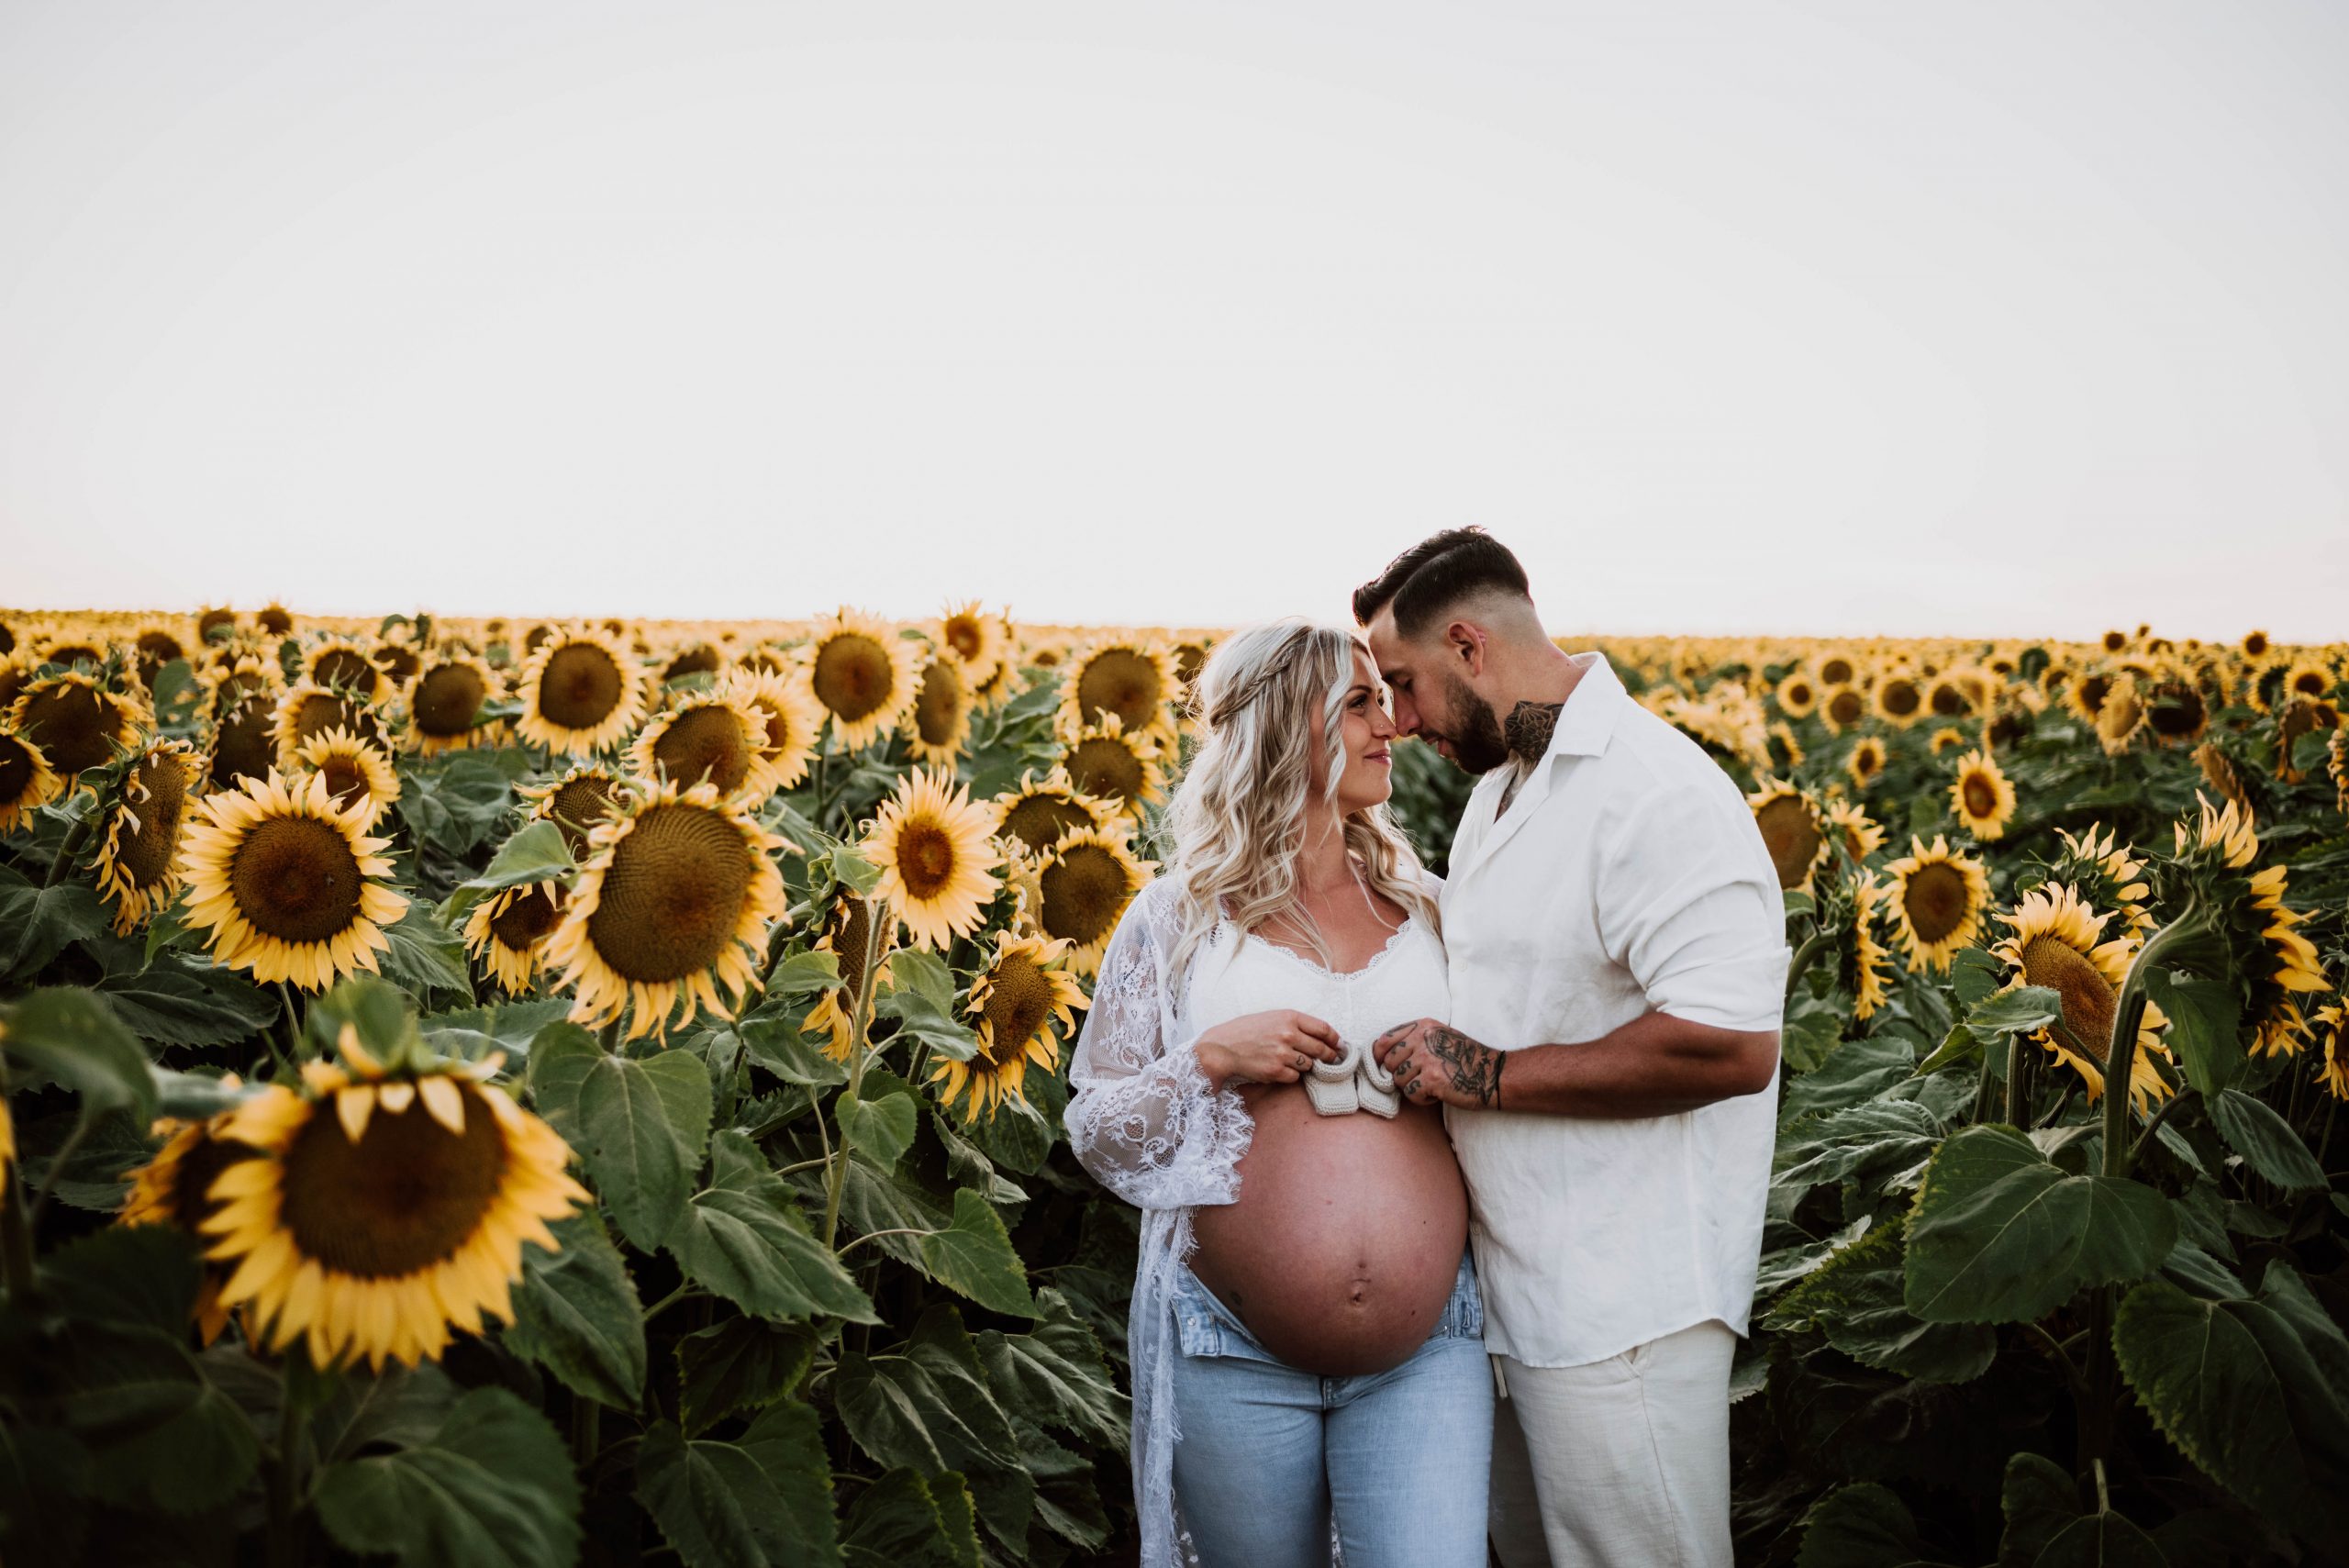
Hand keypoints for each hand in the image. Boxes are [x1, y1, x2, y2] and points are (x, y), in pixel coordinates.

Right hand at [1195, 1011, 1342, 1087]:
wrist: (1222, 1047)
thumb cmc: (1247, 1031)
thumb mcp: (1273, 1017)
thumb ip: (1296, 1025)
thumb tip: (1323, 1037)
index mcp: (1289, 1017)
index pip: (1324, 1029)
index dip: (1336, 1040)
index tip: (1340, 1045)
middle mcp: (1288, 1034)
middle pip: (1322, 1049)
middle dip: (1330, 1057)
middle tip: (1332, 1060)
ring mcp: (1282, 1054)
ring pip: (1310, 1065)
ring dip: (1306, 1066)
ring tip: (1293, 1061)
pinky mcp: (1275, 1071)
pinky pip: (1295, 1077)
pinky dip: (1291, 1075)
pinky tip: (1279, 1068)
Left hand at [1375, 1018, 1503, 1108]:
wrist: (1493, 1075)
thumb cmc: (1466, 1058)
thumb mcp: (1441, 1036)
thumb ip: (1414, 1040)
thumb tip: (1381, 1056)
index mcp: (1423, 1026)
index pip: (1385, 1039)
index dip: (1378, 1056)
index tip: (1380, 1066)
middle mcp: (1423, 1039)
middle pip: (1389, 1063)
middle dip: (1400, 1074)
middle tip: (1419, 1078)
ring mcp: (1427, 1059)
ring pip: (1398, 1080)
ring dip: (1412, 1087)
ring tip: (1431, 1085)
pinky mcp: (1432, 1079)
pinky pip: (1411, 1094)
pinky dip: (1422, 1099)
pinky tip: (1437, 1094)